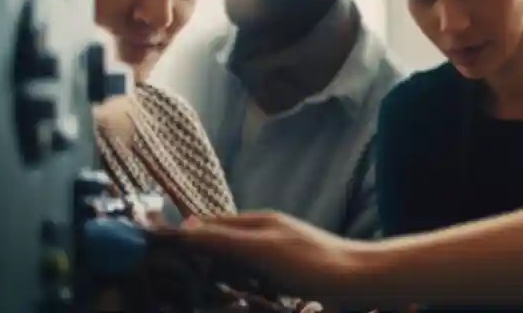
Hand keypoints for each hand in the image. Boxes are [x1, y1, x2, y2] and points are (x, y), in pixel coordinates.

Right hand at [154, 211, 351, 302]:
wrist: (358, 280)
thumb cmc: (311, 262)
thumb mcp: (261, 249)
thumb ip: (223, 239)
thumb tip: (185, 228)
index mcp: (256, 222)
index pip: (208, 224)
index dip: (186, 239)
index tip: (164, 261)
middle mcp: (264, 234)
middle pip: (219, 245)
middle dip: (202, 263)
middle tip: (186, 285)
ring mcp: (275, 255)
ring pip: (235, 265)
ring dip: (222, 279)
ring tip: (213, 293)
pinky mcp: (285, 275)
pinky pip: (252, 280)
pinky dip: (242, 289)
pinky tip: (243, 299)